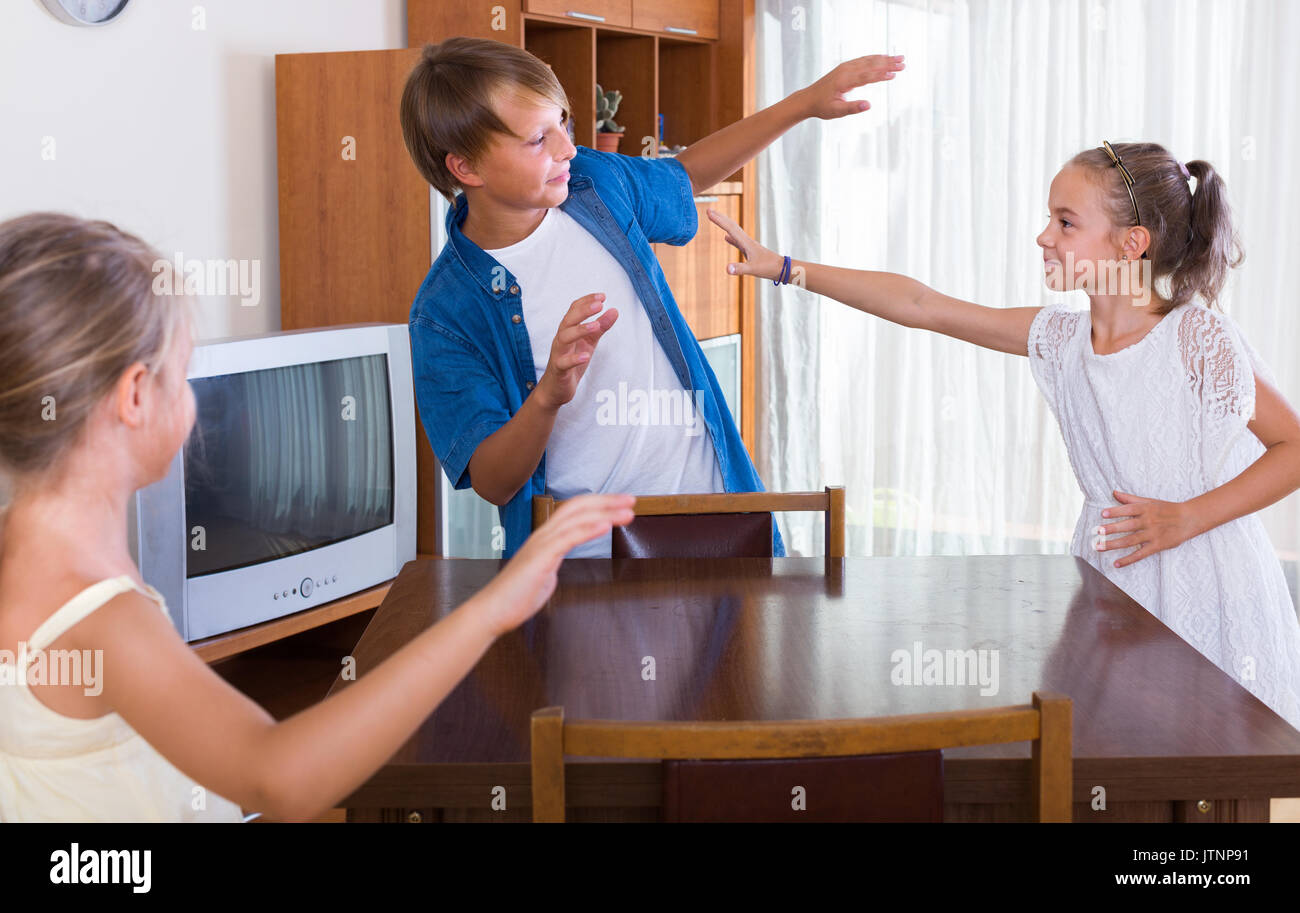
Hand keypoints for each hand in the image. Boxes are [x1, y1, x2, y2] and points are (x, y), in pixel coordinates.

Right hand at [472, 494, 636, 637]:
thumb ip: (551, 565)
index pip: (574, 510)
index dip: (598, 503)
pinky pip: (568, 538)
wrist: (493, 611)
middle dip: (606, 502)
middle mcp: (543, 535)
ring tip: (627, 513)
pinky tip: (605, 525)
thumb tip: (556, 568)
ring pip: (576, 519)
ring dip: (604, 513)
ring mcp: (541, 545)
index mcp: (545, 538)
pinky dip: (588, 529)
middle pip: (578, 508)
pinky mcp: (541, 558)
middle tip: (631, 500)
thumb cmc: (515, 596)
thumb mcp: (541, 574)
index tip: (621, 504)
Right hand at [535, 293, 618, 410]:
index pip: (574, 310)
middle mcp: (560, 339)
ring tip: (596, 325)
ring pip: (564, 338)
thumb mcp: (589, 343)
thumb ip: (600, 327)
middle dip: (583, 311)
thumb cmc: (571, 362)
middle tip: (599, 304)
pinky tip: (586, 356)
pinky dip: (574, 359)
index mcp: (567, 330)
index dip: (586, 301)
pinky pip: (564, 363)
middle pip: (568, 320)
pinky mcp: (558, 370)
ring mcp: (558, 354)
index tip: (602, 296)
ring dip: (580, 330)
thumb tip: (614, 310)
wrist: (555, 388)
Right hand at [707, 208, 783, 280]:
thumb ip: (740, 269)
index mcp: (746, 243)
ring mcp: (748, 245)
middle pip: (731, 226)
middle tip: (709, 210)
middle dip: (720, 218)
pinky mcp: (750, 251)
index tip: (709, 212)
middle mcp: (746, 241)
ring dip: (724, 225)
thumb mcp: (753, 269)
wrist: (781, 268)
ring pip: (734, 232)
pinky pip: (737, 242)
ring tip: (716, 219)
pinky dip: (731, 238)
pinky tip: (726, 238)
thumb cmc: (768, 268)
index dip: (718, 220)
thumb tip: (727, 269)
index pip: (729, 228)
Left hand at [798, 54, 904, 119]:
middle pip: (870, 65)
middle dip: (887, 63)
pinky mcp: (845, 67)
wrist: (808, 99)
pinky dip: (875, 58)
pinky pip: (863, 60)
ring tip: (899, 59)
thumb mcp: (836, 111)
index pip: (866, 76)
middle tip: (903, 63)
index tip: (894, 74)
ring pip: (868, 60)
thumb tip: (868, 105)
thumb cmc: (822, 107)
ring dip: (884, 59)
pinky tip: (884, 58)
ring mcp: (845, 67)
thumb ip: (853, 108)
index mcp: (844, 81)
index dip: (881, 75)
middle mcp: (845, 71)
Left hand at [1095, 490, 1197, 568]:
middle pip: (1128, 526)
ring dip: (1114, 544)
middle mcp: (1148, 521)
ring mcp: (1153, 534)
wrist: (1189, 519)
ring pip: (1131, 541)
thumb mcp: (1149, 501)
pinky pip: (1141, 554)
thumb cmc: (1166, 508)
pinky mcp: (1157, 546)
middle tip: (1097, 531)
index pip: (1129, 509)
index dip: (1116, 511)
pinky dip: (1128, 559)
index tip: (1103, 514)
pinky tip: (1116, 563)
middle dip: (1112, 529)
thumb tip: (1114, 492)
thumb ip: (1130, 499)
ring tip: (1099, 547)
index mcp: (1146, 509)